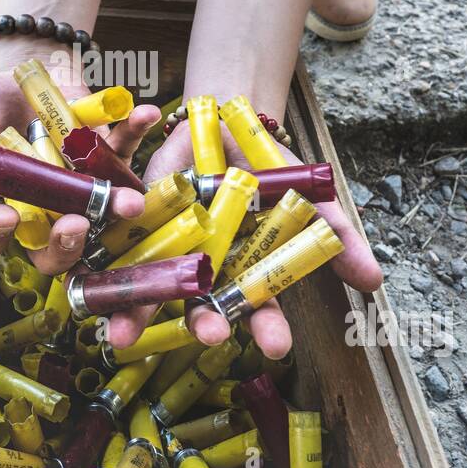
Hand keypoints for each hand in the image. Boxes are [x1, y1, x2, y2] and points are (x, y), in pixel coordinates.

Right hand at [0, 41, 159, 275]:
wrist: (21, 70)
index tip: (6, 218)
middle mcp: (43, 212)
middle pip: (54, 248)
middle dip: (67, 244)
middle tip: (77, 224)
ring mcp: (81, 191)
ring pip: (101, 216)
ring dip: (118, 208)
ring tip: (129, 201)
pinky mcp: (111, 162)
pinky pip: (128, 155)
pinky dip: (137, 133)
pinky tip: (144, 113)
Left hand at [105, 117, 381, 359]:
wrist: (224, 120)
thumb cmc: (270, 169)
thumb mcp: (310, 200)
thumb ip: (338, 239)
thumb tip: (376, 283)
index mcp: (241, 275)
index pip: (255, 310)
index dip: (266, 329)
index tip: (278, 347)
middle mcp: (199, 272)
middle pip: (197, 308)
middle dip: (199, 326)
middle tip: (208, 337)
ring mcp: (162, 249)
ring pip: (146, 290)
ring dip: (133, 314)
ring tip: (122, 337)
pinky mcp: (128, 224)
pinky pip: (110, 247)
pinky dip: (99, 264)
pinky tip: (90, 285)